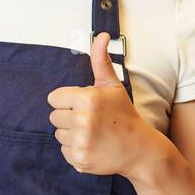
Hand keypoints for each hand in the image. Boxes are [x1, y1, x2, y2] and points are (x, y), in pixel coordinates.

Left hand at [47, 32, 162, 177]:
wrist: (140, 149)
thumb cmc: (123, 114)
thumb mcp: (112, 85)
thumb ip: (100, 60)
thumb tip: (101, 35)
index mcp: (86, 98)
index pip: (54, 98)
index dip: (67, 101)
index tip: (84, 106)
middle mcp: (82, 120)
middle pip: (54, 116)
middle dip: (69, 117)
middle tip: (91, 121)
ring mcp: (81, 141)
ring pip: (58, 134)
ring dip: (71, 134)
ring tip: (93, 133)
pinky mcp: (79, 159)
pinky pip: (64, 151)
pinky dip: (75, 149)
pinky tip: (93, 146)